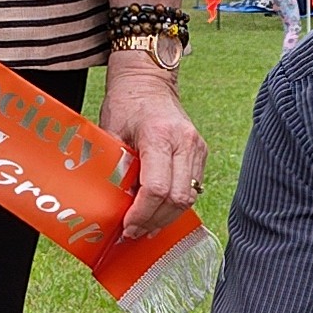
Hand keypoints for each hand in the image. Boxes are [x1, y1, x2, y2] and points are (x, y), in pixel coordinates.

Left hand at [100, 53, 206, 238]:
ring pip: (189, 197)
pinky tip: (158, 212)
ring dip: (167, 217)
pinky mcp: (201, 152)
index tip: (127, 225)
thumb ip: (114, 167)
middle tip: (133, 232)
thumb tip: (110, 206)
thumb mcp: (110, 132)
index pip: (157, 188)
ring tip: (145, 227)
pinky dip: (175, 204)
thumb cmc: (125, 104)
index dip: (142, 213)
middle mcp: (184, 142)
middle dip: (155, 221)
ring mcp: (197, 147)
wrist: (148, 81)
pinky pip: (193, 188)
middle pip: (178, 198)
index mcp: (159, 135)